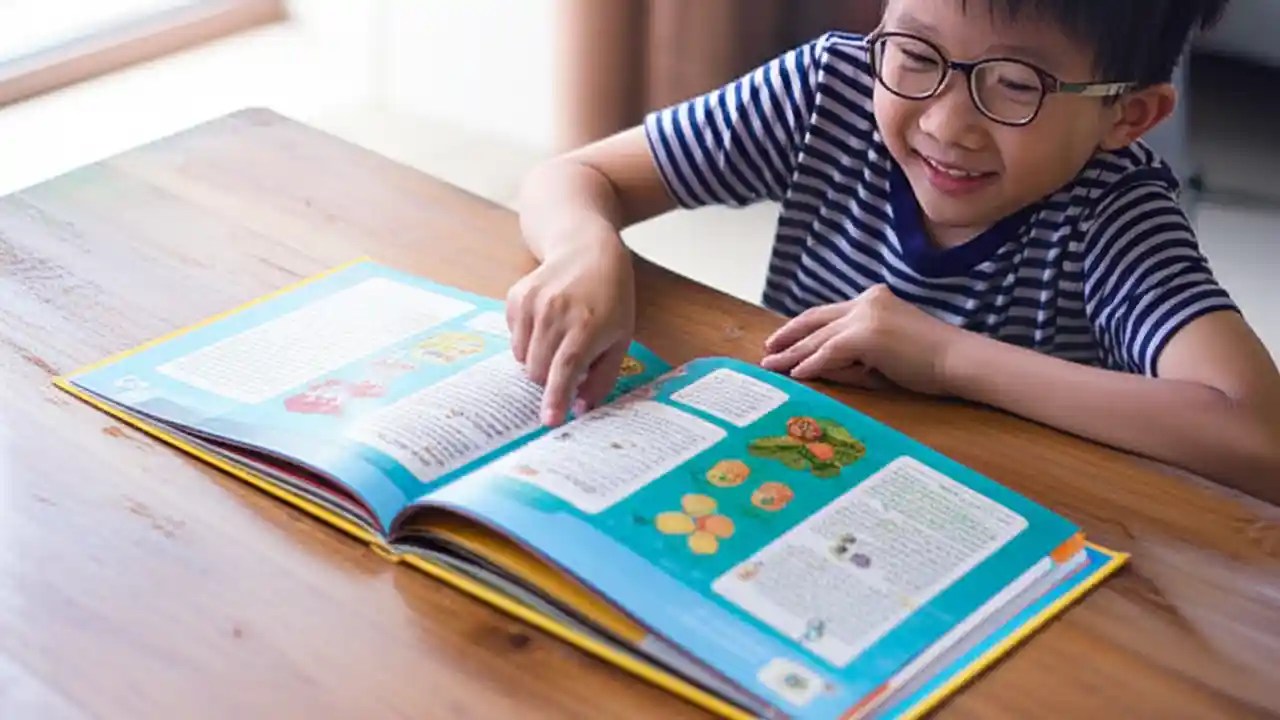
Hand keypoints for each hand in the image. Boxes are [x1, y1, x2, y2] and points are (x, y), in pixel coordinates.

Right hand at [506, 236, 634, 425]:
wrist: (587, 249)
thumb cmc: (610, 299)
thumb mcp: (621, 338)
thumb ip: (602, 377)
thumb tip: (581, 409)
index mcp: (586, 326)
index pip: (565, 370)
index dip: (556, 397)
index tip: (549, 420)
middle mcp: (555, 313)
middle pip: (539, 370)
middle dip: (550, 379)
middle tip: (567, 364)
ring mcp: (532, 303)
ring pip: (522, 358)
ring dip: (538, 360)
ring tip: (559, 339)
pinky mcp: (516, 297)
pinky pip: (514, 338)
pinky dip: (527, 341)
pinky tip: (546, 323)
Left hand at [760, 284, 963, 395]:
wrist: (957, 361)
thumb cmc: (926, 365)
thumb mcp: (879, 358)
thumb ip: (847, 360)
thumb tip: (811, 368)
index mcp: (872, 300)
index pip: (828, 314)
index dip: (802, 328)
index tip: (782, 341)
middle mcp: (866, 302)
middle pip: (816, 320)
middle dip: (788, 338)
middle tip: (767, 352)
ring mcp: (866, 315)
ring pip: (819, 337)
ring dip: (793, 354)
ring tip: (771, 367)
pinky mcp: (867, 334)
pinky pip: (830, 352)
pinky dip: (811, 363)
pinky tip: (796, 374)